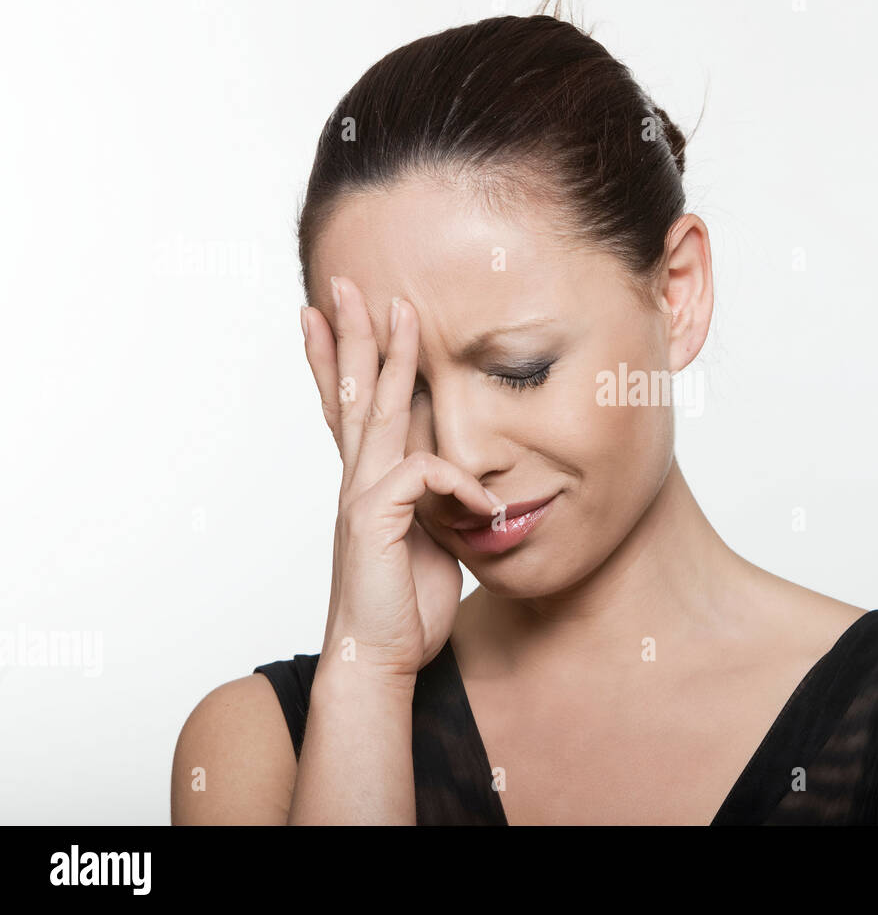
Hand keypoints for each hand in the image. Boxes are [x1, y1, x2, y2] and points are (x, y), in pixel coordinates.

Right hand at [299, 276, 500, 683]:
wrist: (378, 657)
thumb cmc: (404, 603)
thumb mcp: (429, 537)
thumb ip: (436, 497)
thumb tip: (460, 469)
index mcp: (369, 482)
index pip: (352, 407)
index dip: (342, 361)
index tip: (333, 315)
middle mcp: (357, 480)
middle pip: (354, 393)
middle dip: (351, 335)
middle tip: (344, 284)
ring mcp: (360, 496)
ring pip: (378, 412)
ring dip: (388, 359)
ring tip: (394, 311)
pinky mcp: (374, 519)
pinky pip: (424, 474)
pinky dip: (457, 483)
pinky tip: (479, 509)